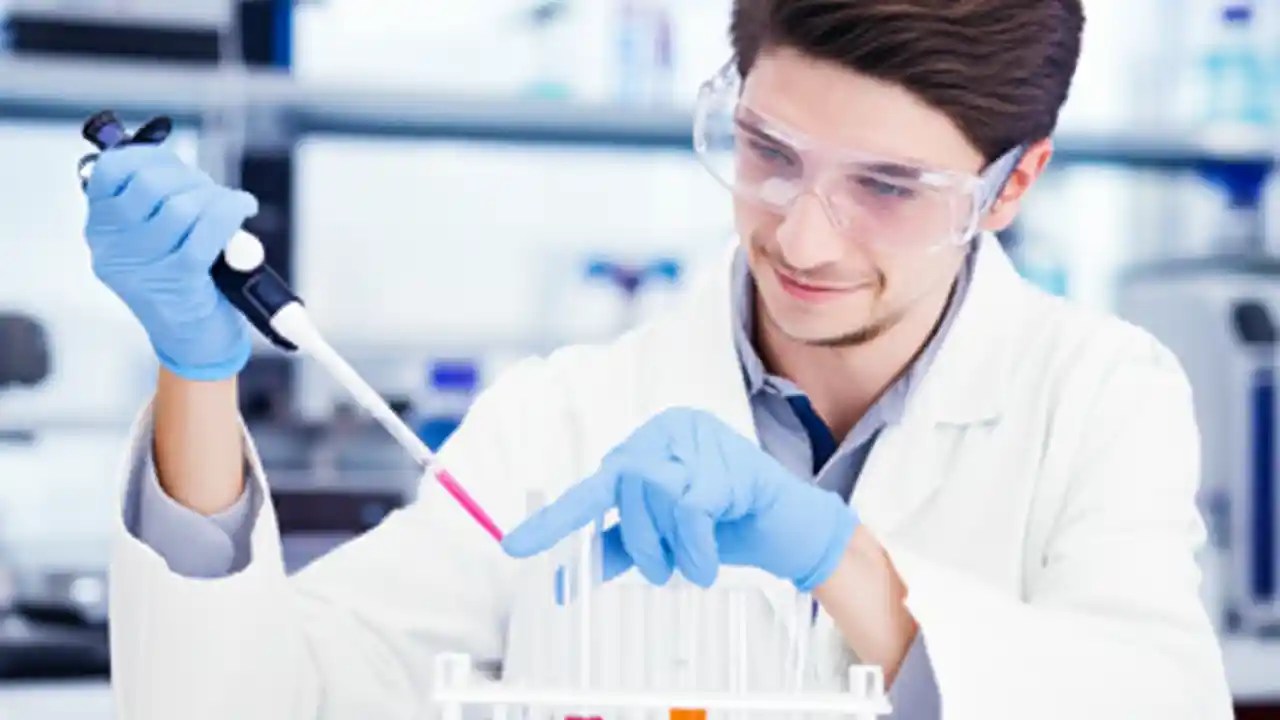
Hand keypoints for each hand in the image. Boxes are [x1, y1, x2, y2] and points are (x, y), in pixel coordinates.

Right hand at [84, 144, 257, 380]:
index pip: (111, 171)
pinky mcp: (177, 282)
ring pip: (181, 207)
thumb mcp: (156, 237)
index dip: (149, 158)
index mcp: (102, 230)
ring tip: (230, 206)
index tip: (176, 166)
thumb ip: (157, 201)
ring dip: (215, 197)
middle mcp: (114, 248)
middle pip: (150, 184)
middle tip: (211, 192)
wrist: (195, 341)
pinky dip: (231, 211)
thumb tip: (179, 167)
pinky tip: (242, 208)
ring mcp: (143, 267)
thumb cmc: (184, 281)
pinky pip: (207, 232)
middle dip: (189, 178)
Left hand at [503, 408, 857, 590]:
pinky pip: (690, 509)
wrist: (789, 532)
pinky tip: (711, 557)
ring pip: (654, 496)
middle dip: (643, 541)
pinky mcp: (730, 462)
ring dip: (672, 546)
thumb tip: (561, 581)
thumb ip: (614, 552)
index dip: (557, 520)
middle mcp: (671, 429)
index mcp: (650, 444)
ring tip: (696, 561)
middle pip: (623, 489)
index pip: (595, 486)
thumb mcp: (662, 540)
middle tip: (668, 566)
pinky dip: (695, 546)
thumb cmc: (726, 527)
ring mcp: (703, 439)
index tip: (514, 547)